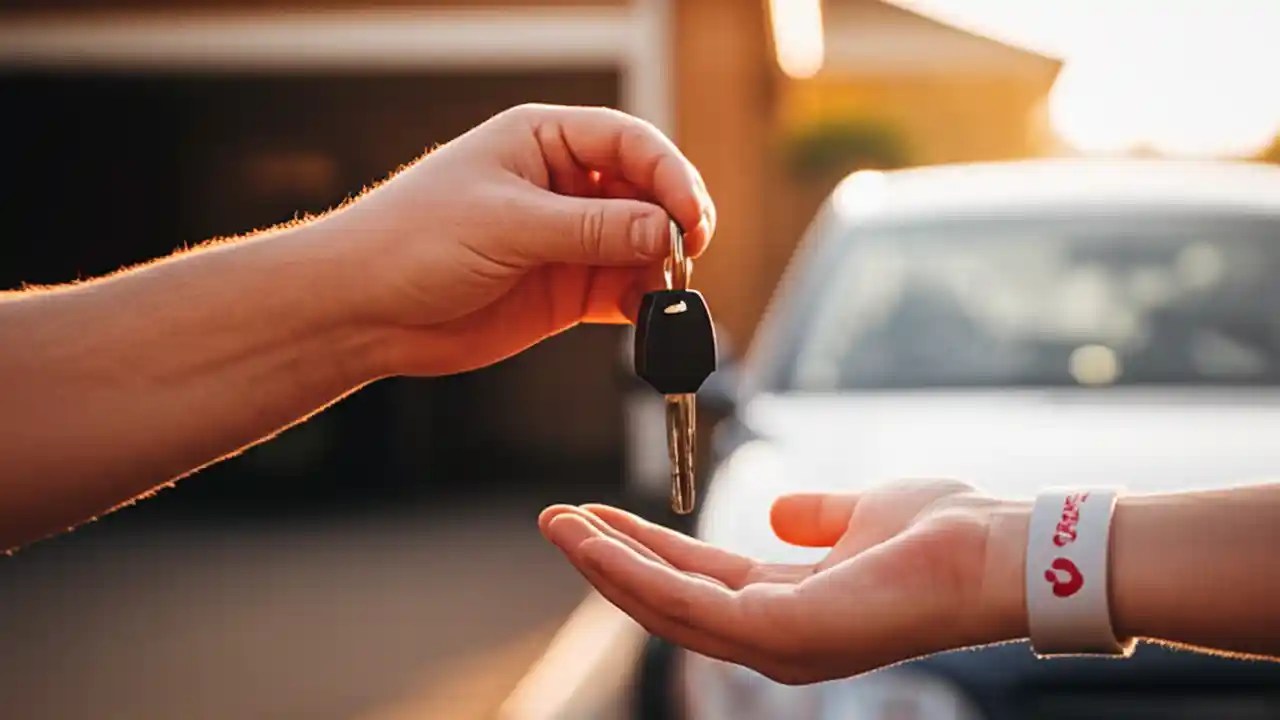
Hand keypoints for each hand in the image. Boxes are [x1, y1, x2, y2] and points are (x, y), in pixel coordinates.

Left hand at [318, 103, 714, 375]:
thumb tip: (663, 230)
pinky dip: (644, 302)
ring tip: (666, 290)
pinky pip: (624, 291)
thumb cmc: (412, 240)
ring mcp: (567, 240)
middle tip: (689, 252)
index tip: (688, 216)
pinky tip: (646, 313)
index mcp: (544, 141)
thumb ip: (591, 228)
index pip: (629, 143)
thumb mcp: (507, 223)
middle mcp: (563, 186)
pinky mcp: (566, 290)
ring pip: (642, 244)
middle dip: (674, 220)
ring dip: (662, 266)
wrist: (365, 310)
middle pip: (646, 192)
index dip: (668, 174)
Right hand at [539, 480, 1030, 683]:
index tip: (598, 513)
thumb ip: (816, 517)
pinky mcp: (782, 635)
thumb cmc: (947, 534)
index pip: (698, 579)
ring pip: (666, 605)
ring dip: (606, 565)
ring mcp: (777, 643)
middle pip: (669, 597)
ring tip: (558, 525)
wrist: (1001, 548)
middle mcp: (776, 635)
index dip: (644, 547)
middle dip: (609, 559)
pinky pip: (689, 603)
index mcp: (791, 605)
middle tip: (554, 519)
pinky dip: (636, 572)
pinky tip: (600, 540)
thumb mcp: (861, 515)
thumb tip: (780, 511)